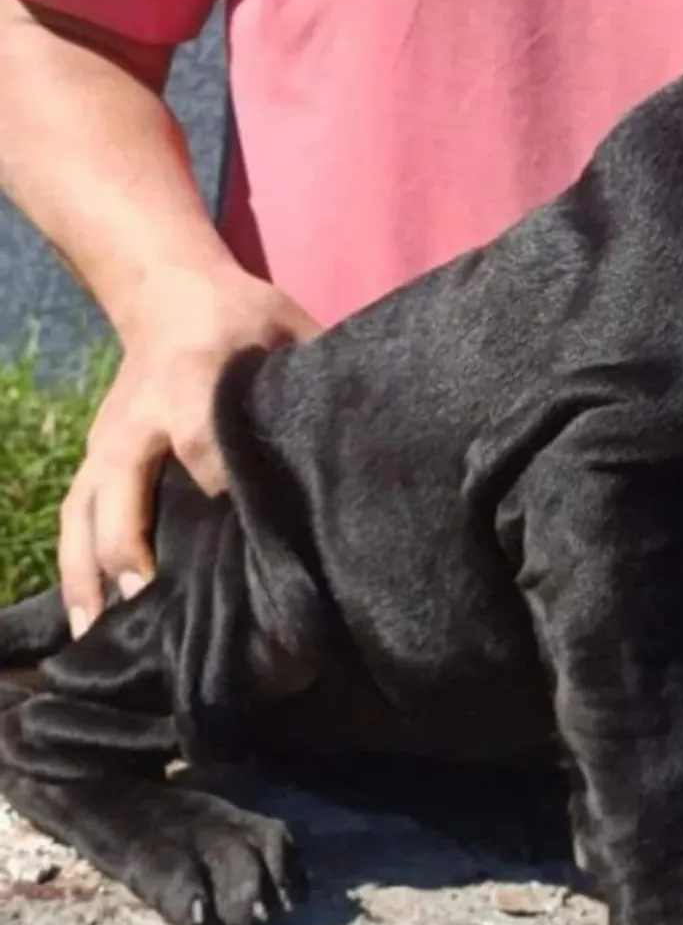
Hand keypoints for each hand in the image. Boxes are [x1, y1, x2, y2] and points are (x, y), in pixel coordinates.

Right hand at [60, 265, 319, 636]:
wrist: (167, 290)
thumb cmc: (243, 316)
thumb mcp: (288, 328)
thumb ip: (316, 376)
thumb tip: (367, 436)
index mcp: (192, 378)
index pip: (201, 440)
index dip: (223, 483)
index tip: (253, 531)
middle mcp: (139, 416)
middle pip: (122, 489)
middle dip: (133, 547)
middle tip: (155, 603)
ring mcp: (107, 440)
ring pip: (84, 512)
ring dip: (89, 573)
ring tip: (101, 635)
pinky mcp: (93, 456)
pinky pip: (73, 515)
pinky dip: (74, 566)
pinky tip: (86, 617)